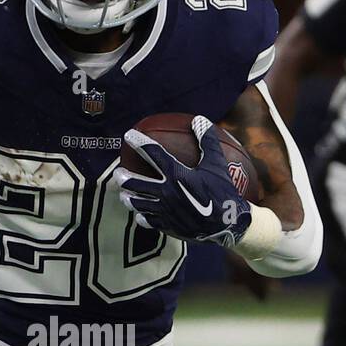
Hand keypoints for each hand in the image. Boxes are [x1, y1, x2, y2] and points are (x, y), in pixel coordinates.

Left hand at [111, 115, 254, 247]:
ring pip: (139, 204)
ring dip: (129, 198)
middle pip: (137, 183)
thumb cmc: (223, 191)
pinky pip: (150, 221)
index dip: (138, 142)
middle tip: (118, 173)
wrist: (227, 224)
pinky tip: (140, 215)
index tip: (128, 136)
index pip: (152, 154)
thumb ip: (207, 141)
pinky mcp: (168, 226)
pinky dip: (143, 217)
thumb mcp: (217, 163)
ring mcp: (165, 211)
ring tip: (124, 195)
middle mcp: (166, 193)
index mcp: (177, 175)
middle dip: (124, 177)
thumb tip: (199, 120)